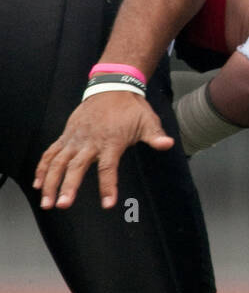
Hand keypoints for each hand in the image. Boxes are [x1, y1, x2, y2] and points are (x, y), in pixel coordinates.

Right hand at [34, 93, 174, 210]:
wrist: (111, 87)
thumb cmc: (131, 108)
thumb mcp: (147, 121)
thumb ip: (155, 136)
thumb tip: (167, 145)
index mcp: (111, 141)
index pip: (108, 167)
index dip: (108, 186)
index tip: (108, 204)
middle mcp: (90, 141)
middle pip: (76, 167)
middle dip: (68, 186)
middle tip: (62, 205)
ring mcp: (75, 139)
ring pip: (58, 162)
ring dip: (50, 182)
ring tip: (46, 202)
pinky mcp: (66, 136)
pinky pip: (51, 153)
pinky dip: (42, 167)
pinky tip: (38, 184)